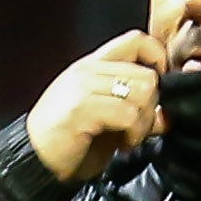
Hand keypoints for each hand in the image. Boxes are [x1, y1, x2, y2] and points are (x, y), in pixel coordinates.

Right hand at [25, 28, 165, 185]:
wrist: (34, 160)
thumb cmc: (69, 141)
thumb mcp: (107, 120)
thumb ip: (135, 111)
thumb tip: (166, 116)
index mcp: (93, 66)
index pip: (136, 40)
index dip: (158, 60)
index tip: (157, 90)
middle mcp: (89, 70)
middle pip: (147, 74)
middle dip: (151, 107)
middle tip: (135, 127)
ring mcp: (84, 86)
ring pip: (143, 92)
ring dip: (143, 123)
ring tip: (127, 137)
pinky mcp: (83, 107)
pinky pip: (129, 114)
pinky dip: (133, 135)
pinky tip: (121, 144)